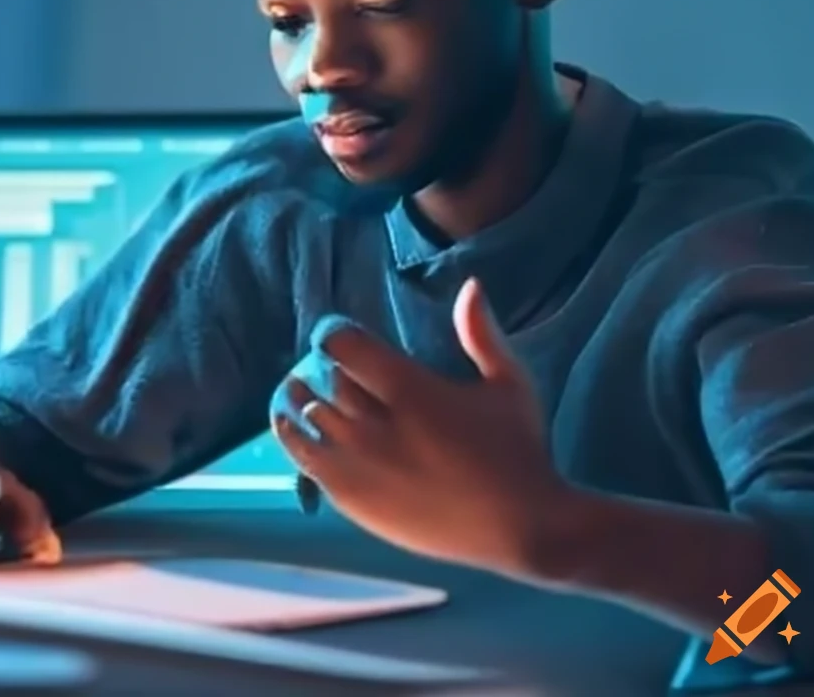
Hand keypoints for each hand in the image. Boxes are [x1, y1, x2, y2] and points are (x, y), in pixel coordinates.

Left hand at [271, 278, 569, 581]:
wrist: (523, 529)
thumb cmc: (519, 449)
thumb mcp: (509, 383)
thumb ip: (481, 334)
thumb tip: (471, 284)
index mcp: (411, 391)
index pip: (345, 348)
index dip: (334, 335)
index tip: (336, 334)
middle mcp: (377, 427)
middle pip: (326, 382)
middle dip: (319, 368)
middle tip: (321, 363)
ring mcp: (362, 467)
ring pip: (310, 420)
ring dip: (299, 400)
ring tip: (293, 388)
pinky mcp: (356, 501)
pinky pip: (309, 463)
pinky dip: (294, 440)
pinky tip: (289, 426)